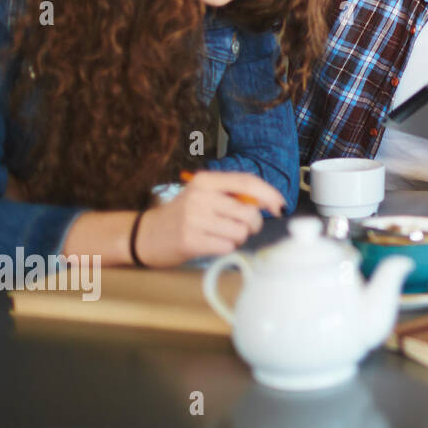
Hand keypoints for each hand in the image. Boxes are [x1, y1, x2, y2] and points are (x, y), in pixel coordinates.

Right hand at [135, 170, 281, 265]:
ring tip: (220, 234)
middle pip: (249, 213)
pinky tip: (211, 243)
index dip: (270, 195)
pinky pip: (227, 247)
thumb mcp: (205, 195)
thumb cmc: (184, 214)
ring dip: (238, 237)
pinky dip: (226, 247)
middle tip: (241, 227)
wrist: (146, 234)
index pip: (248, 182)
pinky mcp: (191, 240)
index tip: (281, 207)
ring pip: (241, 232)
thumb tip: (271, 202)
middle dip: (253, 224)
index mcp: (206, 180)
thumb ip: (234, 194)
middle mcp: (200, 196)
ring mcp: (194, 219)